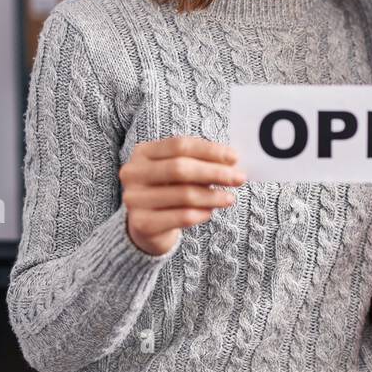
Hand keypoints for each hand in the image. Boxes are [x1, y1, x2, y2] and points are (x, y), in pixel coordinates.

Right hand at [120, 137, 244, 255]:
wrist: (147, 226)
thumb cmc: (170, 190)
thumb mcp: (181, 172)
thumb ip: (200, 163)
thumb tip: (233, 162)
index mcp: (143, 152)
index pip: (180, 145)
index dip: (209, 150)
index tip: (235, 157)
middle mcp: (133, 173)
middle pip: (180, 168)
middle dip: (214, 172)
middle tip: (239, 178)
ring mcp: (134, 199)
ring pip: (183, 194)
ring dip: (213, 196)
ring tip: (230, 198)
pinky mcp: (141, 223)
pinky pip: (181, 217)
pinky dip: (201, 214)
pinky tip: (211, 212)